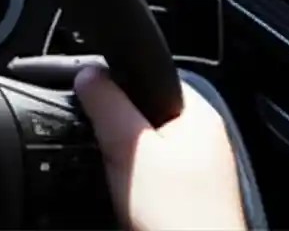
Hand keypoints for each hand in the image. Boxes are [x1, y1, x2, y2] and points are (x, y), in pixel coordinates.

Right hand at [74, 66, 246, 230]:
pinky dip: (129, 182)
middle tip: (102, 150)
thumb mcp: (130, 150)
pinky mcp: (182, 200)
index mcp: (198, 115)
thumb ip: (108, 105)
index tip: (87, 102)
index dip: (113, 86)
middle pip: (141, 115)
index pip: (148, 77)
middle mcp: (201, 139)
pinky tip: (123, 197)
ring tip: (115, 179)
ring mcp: (194, 172)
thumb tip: (88, 73)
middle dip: (114, 129)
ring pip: (141, 148)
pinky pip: (146, 176)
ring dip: (121, 159)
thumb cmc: (177, 219)